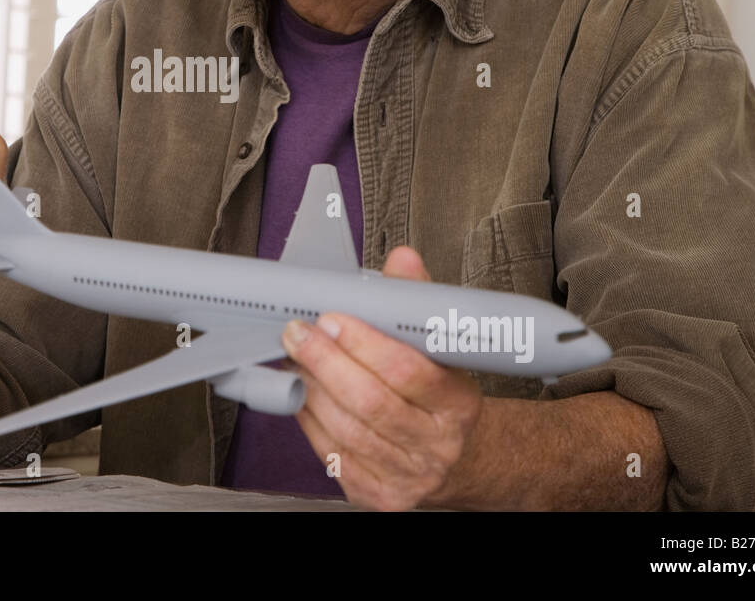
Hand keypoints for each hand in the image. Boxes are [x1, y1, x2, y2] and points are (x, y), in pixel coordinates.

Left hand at [282, 246, 483, 510]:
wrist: (454, 457)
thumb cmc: (439, 393)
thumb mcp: (440, 346)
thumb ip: (416, 301)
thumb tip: (402, 259)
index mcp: (459, 402)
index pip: (410, 372)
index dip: (364, 343)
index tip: (332, 319)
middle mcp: (438, 444)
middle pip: (371, 403)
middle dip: (326, 362)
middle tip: (299, 333)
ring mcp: (408, 475)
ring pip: (347, 431)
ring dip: (312, 389)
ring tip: (295, 359)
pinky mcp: (378, 494)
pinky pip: (333, 454)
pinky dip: (310, 420)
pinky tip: (302, 393)